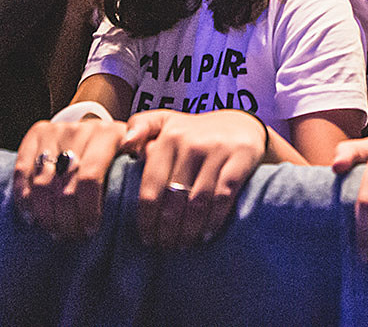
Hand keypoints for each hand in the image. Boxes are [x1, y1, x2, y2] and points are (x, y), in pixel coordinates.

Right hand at [13, 117, 128, 238]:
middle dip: (67, 219)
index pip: (90, 179)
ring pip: (43, 182)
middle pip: (65, 186)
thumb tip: (140, 207)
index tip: (90, 231)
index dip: (88, 210)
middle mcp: (83, 129)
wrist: (97, 128)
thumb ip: (137, 176)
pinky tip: (32, 216)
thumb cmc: (119, 156)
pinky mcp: (37, 132)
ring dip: (46, 214)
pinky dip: (25, 197)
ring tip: (54, 230)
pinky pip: (23, 170)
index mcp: (111, 135)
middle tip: (70, 236)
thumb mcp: (135, 160)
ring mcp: (58, 130)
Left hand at [120, 109, 268, 249]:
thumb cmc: (194, 132)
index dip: (147, 218)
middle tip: (165, 247)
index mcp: (169, 136)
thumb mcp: (165, 121)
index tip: (146, 239)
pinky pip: (222, 198)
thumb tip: (126, 143)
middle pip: (173, 199)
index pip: (151, 186)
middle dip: (167, 230)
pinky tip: (205, 235)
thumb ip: (140, 126)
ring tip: (182, 245)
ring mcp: (217, 150)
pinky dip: (212, 220)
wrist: (241, 124)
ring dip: (188, 230)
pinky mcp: (240, 159)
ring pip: (197, 202)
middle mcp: (191, 142)